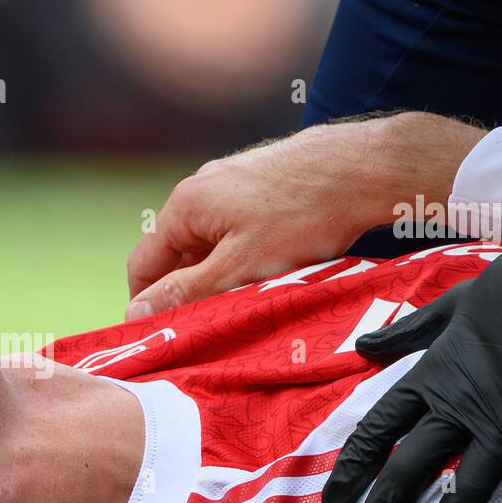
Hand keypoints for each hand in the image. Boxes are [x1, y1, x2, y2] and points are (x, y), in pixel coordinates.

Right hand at [126, 113, 486, 318]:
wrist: (363, 169)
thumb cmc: (303, 215)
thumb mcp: (239, 267)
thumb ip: (186, 291)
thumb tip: (138, 312)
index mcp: (184, 206)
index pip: (142, 264)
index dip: (147, 303)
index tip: (162, 333)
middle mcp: (200, 187)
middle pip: (175, 253)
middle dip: (188, 291)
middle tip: (210, 324)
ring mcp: (231, 182)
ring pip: (209, 242)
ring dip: (218, 275)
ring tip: (247, 300)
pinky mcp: (261, 183)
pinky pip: (235, 229)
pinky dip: (243, 255)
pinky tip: (272, 270)